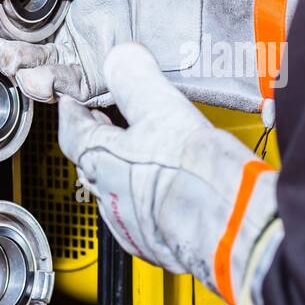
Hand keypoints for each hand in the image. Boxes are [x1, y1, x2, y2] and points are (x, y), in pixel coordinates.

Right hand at [0, 0, 142, 105]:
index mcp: (56, 10)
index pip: (14, 24)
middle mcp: (64, 37)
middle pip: (19, 53)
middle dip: (2, 51)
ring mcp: (78, 59)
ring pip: (35, 73)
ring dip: (19, 69)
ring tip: (14, 60)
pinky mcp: (95, 80)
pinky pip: (64, 89)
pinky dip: (48, 86)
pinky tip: (40, 77)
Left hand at [58, 43, 276, 301]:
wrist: (234, 232)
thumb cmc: (197, 178)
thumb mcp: (163, 109)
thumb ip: (136, 78)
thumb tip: (121, 58)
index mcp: (102, 162)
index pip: (71, 130)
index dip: (74, 108)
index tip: (78, 97)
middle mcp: (111, 200)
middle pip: (94, 162)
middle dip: (102, 137)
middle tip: (114, 117)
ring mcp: (134, 227)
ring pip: (120, 191)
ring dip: (128, 170)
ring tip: (150, 149)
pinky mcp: (161, 246)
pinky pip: (146, 217)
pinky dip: (152, 198)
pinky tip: (175, 188)